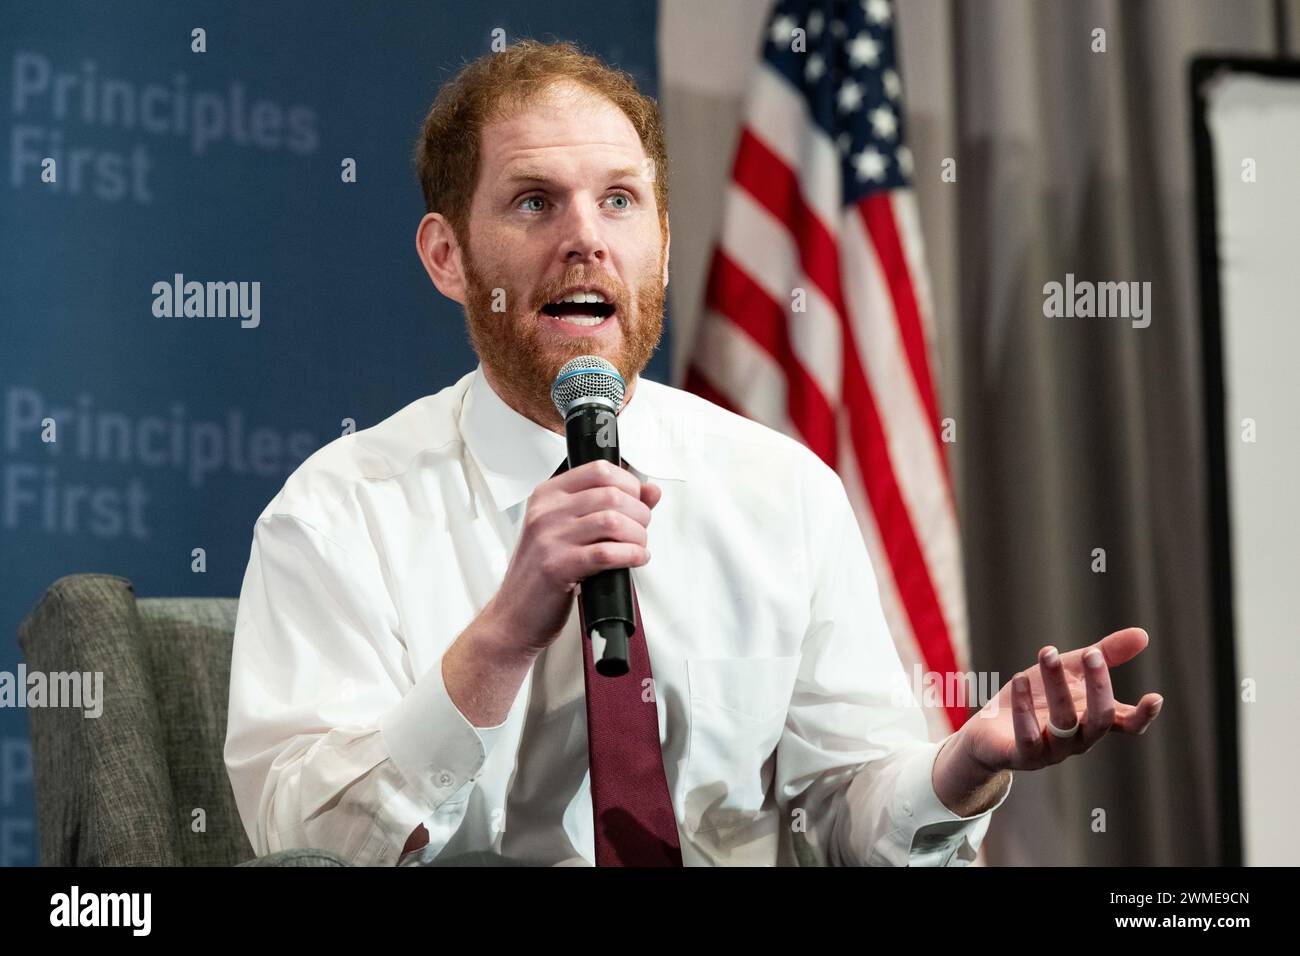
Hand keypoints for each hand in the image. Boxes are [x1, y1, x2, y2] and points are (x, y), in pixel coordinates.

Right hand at [485, 459, 660, 658]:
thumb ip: (609, 507)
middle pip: (611, 495)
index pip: (599, 470)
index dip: (629, 484)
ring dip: (637, 536)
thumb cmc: (542, 573)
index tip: (637, 501)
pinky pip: (606, 552)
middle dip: (639, 514)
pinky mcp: (557, 566)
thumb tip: (650, 491)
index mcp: (547, 495)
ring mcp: (549, 538)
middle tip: (640, 530)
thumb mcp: (570, 530)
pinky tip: (634, 559)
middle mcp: (546, 512)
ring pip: (613, 521)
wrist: (514, 614)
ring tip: (637, 546)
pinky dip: (630, 555)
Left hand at [956, 627, 1163, 775]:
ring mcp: (1052, 751)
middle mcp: (1078, 739)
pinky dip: (1024, 709)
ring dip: (1056, 685)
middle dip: (1098, 687)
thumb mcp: (1070, 671)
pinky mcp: (1022, 756)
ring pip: (1063, 722)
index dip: (1143, 716)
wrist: (989, 730)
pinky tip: (1020, 679)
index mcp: (1093, 720)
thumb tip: (1143, 634)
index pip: (1127, 724)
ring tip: (1047, 652)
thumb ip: (1104, 655)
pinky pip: (1028, 738)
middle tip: (1091, 654)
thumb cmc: (1036, 699)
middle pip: (1100, 720)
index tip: (1155, 697)